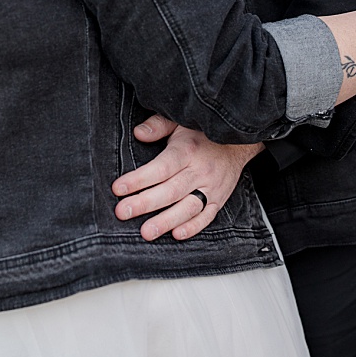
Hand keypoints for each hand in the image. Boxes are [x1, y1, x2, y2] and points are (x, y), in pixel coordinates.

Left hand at [111, 116, 263, 241]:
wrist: (238, 141)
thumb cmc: (202, 133)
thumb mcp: (179, 122)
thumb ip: (158, 125)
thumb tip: (139, 132)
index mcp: (187, 151)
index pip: (161, 168)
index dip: (139, 179)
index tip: (118, 188)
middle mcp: (200, 171)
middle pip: (171, 191)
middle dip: (145, 203)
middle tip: (123, 212)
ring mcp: (212, 188)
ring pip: (188, 207)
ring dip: (167, 221)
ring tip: (146, 232)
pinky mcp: (219, 200)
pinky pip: (207, 217)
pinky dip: (193, 227)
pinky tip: (176, 234)